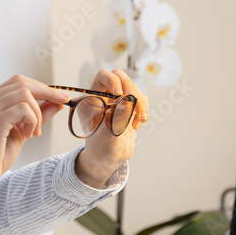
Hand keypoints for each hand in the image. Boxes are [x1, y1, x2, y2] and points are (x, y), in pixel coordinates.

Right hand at [0, 75, 69, 218]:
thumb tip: (57, 103)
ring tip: (33, 132)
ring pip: (25, 94)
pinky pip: (22, 109)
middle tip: (62, 103)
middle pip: (22, 83)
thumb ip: (36, 116)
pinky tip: (28, 134)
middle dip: (47, 92)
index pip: (18, 82)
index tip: (60, 97)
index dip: (41, 87)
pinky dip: (32, 120)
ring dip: (37, 112)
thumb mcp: (20, 132)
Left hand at [75, 69, 148, 187]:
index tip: (120, 94)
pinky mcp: (130, 107)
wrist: (107, 158)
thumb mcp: (104, 136)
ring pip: (134, 88)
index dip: (113, 81)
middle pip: (122, 77)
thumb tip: (126, 102)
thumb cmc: (99, 147)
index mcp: (92, 97)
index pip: (103, 76)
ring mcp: (119, 100)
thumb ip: (113, 119)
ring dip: (140, 104)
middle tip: (135, 108)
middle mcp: (105, 95)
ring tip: (136, 124)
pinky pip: (141, 98)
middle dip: (132, 90)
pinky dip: (143, 110)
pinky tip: (138, 124)